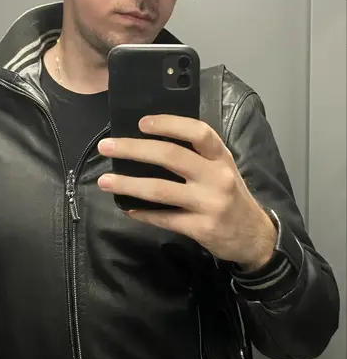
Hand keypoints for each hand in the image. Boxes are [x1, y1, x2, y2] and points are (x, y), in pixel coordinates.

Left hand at [98, 115, 276, 270]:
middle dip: (133, 149)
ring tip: (105, 181)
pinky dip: (142, 214)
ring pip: (161, 189)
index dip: (169, 124)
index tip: (142, 122)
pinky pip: (164, 218)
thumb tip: (151, 144)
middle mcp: (217, 177)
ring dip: (128, 184)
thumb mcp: (222, 170)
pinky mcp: (202, 228)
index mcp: (221, 158)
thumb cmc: (231, 197)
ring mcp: (209, 203)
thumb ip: (197, 157)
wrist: (254, 236)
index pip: (198, 132)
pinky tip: (127, 208)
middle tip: (107, 147)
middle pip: (171, 156)